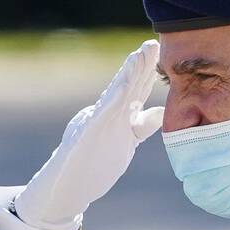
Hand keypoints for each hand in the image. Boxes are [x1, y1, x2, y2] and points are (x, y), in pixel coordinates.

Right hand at [13, 39, 164, 228]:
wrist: (70, 186)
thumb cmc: (96, 164)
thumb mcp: (126, 142)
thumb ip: (141, 126)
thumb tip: (159, 110)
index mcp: (117, 116)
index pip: (136, 90)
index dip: (147, 71)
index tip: (159, 51)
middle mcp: (107, 114)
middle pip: (127, 86)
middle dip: (140, 64)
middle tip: (152, 43)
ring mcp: (96, 123)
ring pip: (114, 95)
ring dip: (126, 75)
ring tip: (137, 56)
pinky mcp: (86, 136)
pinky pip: (100, 116)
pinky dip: (111, 101)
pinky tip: (121, 87)